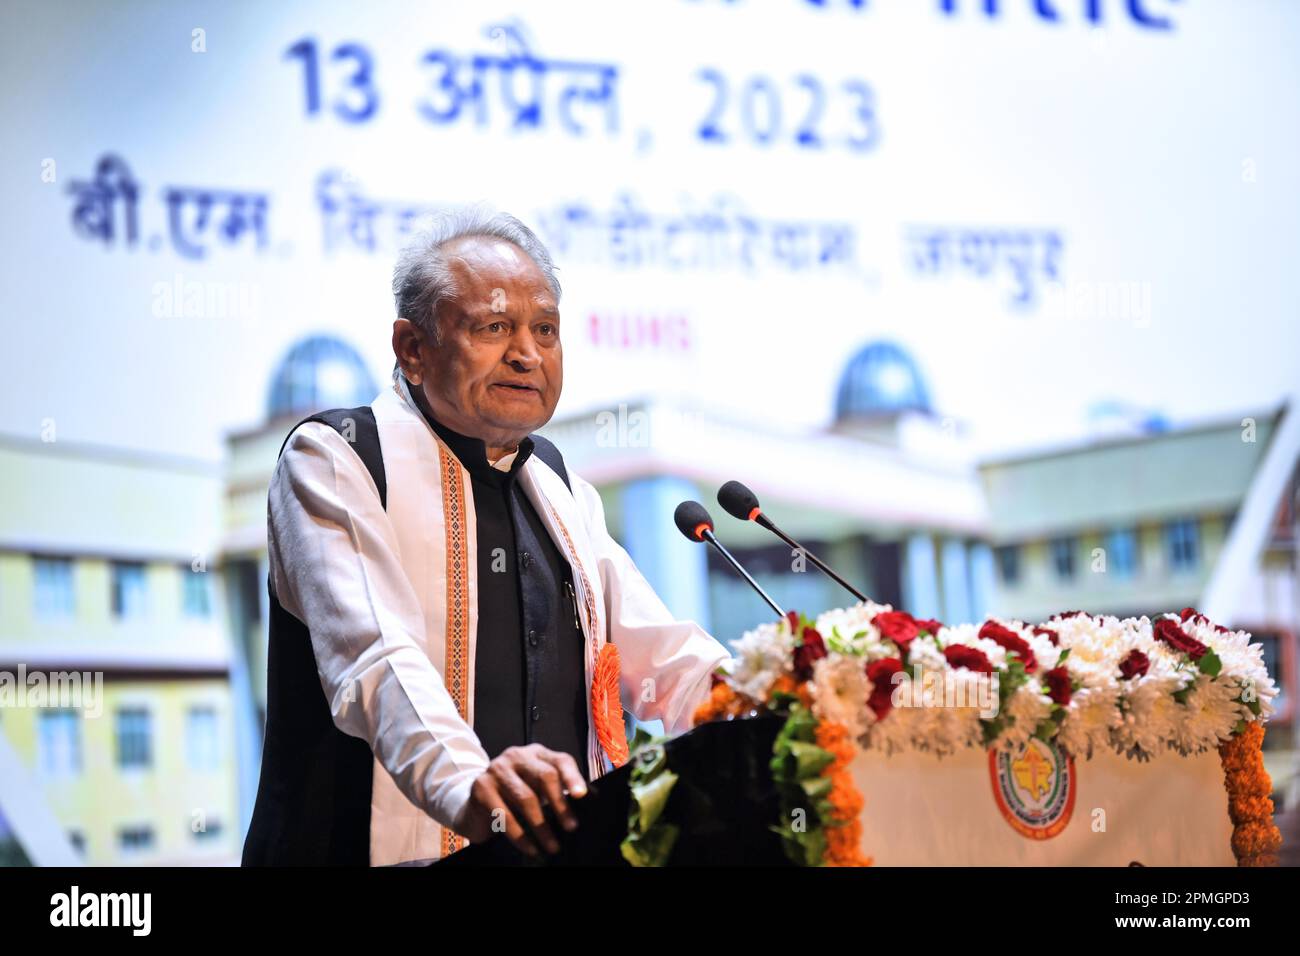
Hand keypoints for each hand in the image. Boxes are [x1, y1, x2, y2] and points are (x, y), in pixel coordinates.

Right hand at [456, 744, 587, 856]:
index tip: (581, 796)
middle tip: (571, 828)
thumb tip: (581, 805)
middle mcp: (517, 756)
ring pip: (527, 798)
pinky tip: (531, 848)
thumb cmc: (513, 797)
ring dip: (542, 827)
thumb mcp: (536, 788)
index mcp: (536, 753)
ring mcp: (497, 769)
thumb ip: (555, 790)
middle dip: (560, 806)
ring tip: (552, 846)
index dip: (573, 777)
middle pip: (546, 776)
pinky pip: (505, 815)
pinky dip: (521, 836)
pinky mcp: (481, 787)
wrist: (475, 805)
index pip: (560, 760)